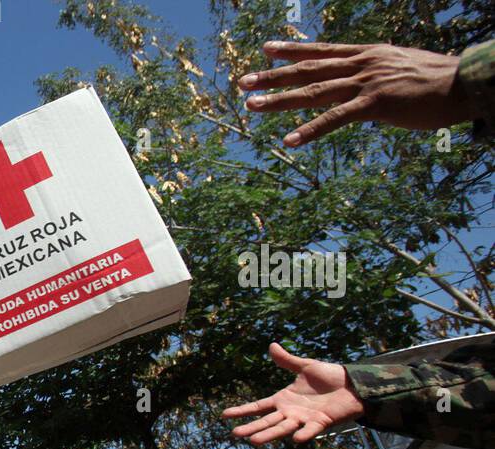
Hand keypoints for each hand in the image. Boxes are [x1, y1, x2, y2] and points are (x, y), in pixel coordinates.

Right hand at [222, 343, 364, 444]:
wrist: (354, 384)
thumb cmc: (330, 377)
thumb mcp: (306, 366)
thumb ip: (287, 360)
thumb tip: (271, 345)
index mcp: (284, 399)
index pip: (259, 406)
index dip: (242, 410)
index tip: (224, 414)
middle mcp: (290, 412)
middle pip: (267, 421)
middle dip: (251, 427)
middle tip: (236, 434)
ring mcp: (304, 418)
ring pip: (282, 428)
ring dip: (269, 435)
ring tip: (254, 441)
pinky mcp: (321, 422)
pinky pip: (310, 430)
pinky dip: (304, 434)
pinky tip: (295, 438)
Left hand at [240, 41, 471, 146]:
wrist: (464, 82)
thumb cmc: (434, 79)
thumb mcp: (398, 67)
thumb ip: (374, 72)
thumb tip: (360, 80)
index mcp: (366, 54)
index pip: (321, 50)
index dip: (292, 49)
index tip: (266, 49)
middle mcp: (361, 64)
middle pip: (308, 69)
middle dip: (273, 77)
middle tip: (243, 83)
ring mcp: (367, 82)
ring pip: (314, 91)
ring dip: (280, 101)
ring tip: (252, 107)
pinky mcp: (376, 104)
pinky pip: (336, 119)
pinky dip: (311, 130)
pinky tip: (290, 141)